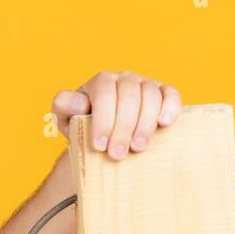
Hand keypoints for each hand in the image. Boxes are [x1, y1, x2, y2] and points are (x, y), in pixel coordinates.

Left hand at [52, 71, 181, 159]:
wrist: (105, 138)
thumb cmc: (84, 127)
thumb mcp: (64, 119)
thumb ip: (63, 106)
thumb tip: (80, 103)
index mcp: (100, 82)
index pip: (104, 94)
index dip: (103, 120)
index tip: (100, 146)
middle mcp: (124, 78)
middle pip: (128, 96)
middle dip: (123, 128)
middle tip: (117, 155)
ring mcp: (145, 84)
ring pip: (150, 96)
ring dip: (145, 124)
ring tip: (138, 148)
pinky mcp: (164, 94)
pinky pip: (171, 94)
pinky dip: (170, 107)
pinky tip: (164, 124)